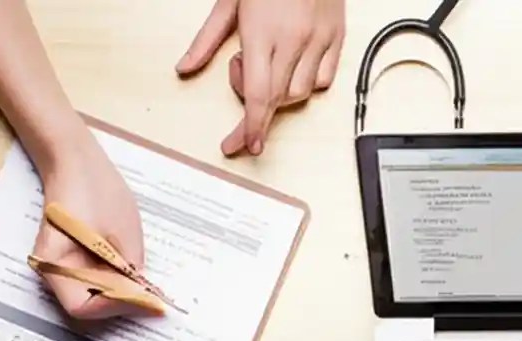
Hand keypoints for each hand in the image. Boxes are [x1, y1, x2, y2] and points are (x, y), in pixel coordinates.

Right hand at [35, 139, 146, 319]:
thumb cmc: (96, 190)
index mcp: (54, 262)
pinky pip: (94, 282)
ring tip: (144, 284)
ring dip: (119, 294)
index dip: (114, 305)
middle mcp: (52, 271)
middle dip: (120, 303)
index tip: (142, 296)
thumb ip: (131, 270)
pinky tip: (132, 273)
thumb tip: (145, 299)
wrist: (76, 162)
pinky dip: (115, 282)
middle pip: (87, 306)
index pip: (82, 307)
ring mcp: (61, 266)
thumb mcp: (123, 232)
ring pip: (92, 296)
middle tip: (151, 296)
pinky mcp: (72, 261)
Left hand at [176, 0, 345, 155]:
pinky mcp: (337, 38)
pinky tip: (292, 67)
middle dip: (258, 117)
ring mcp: (319, 40)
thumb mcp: (228, 2)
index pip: (256, 93)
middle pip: (277, 99)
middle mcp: (294, 40)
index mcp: (262, 32)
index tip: (243, 145)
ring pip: (300, 94)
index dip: (251, 126)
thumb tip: (185, 68)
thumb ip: (206, 39)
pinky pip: (324, 80)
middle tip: (241, 124)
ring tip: (268, 68)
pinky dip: (306, 84)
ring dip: (279, 96)